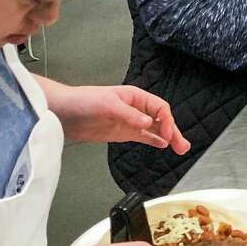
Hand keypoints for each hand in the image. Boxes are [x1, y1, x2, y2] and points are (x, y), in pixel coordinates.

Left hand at [47, 83, 191, 152]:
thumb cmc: (84, 101)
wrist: (64, 112)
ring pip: (155, 129)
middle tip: (182, 146)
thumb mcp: (107, 105)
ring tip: (180, 149)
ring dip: (167, 137)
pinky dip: (154, 140)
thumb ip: (128, 114)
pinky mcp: (122, 132)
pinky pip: (143, 136)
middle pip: (160, 119)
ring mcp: (130, 121)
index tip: (167, 134)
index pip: (159, 108)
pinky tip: (163, 145)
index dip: (166, 120)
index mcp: (135, 97)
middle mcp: (136, 108)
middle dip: (173, 131)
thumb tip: (147, 122)